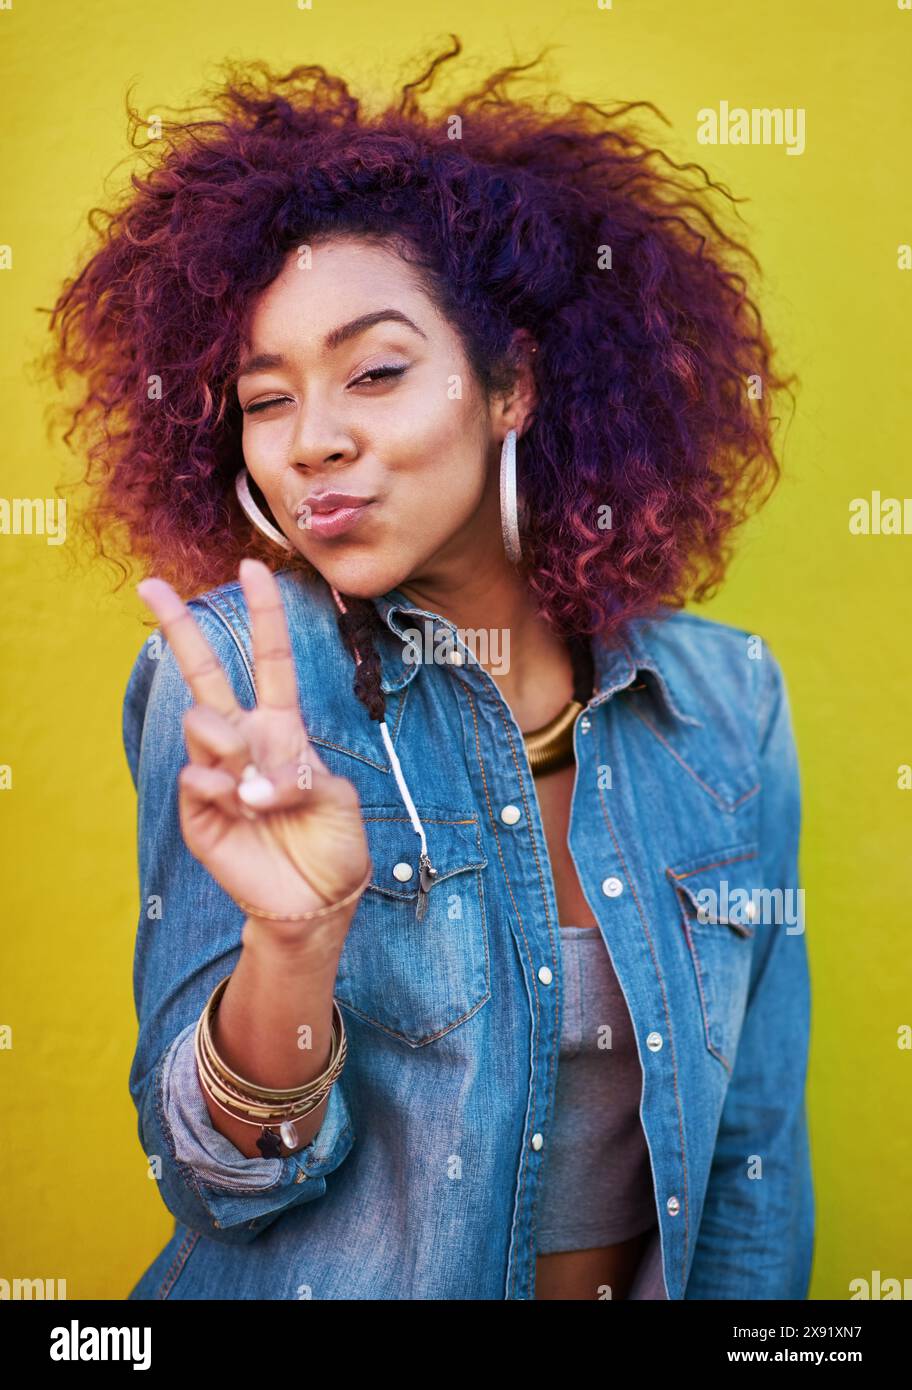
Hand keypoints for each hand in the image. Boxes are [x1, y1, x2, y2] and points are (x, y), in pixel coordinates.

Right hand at [136, 559, 370, 936]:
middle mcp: (245, 743)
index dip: (264, 615)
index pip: (270, 661)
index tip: (253, 568)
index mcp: (284, 730)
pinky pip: (198, 777)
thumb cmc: (334, 846)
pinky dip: (227, 791)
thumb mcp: (337, 800)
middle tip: (151, 586)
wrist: (316, 902)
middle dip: (178, 627)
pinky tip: (245, 811)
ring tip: (259, 790)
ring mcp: (217, 774)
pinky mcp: (198, 811)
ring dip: (233, 748)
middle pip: (204, 675)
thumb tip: (250, 780)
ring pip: (203, 723)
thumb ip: (300, 776)